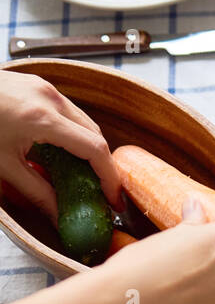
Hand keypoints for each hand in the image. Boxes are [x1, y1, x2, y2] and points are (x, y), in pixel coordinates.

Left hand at [0, 70, 121, 216]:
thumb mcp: (4, 166)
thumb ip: (37, 193)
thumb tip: (61, 218)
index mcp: (43, 119)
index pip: (95, 149)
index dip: (110, 177)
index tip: (113, 200)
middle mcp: (50, 98)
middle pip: (95, 134)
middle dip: (102, 166)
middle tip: (101, 193)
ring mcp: (44, 87)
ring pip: (84, 122)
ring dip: (89, 149)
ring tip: (84, 177)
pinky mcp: (38, 85)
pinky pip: (68, 112)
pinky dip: (74, 134)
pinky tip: (64, 154)